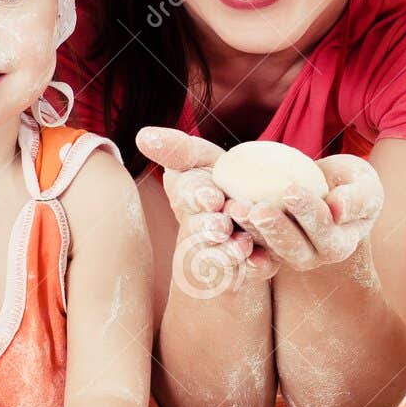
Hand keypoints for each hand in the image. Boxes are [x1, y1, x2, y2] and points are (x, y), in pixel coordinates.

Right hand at [137, 127, 278, 295]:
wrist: (261, 210)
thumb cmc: (223, 180)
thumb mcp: (200, 158)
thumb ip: (177, 149)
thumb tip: (143, 135)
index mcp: (189, 199)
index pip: (187, 196)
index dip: (197, 198)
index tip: (211, 197)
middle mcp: (203, 229)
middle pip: (201, 231)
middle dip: (211, 227)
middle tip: (223, 223)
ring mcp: (224, 251)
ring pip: (223, 255)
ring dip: (231, 249)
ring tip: (243, 242)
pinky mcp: (252, 266)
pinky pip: (252, 270)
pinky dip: (255, 267)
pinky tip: (262, 261)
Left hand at [224, 153, 382, 272]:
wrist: (332, 188)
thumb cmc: (352, 184)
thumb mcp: (366, 185)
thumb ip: (358, 198)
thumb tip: (338, 209)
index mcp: (341, 244)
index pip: (324, 230)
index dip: (307, 211)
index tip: (289, 190)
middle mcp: (314, 256)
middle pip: (293, 247)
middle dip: (274, 229)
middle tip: (256, 209)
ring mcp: (289, 254)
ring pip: (268, 247)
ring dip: (250, 230)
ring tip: (234, 209)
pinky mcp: (268, 246)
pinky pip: (252, 242)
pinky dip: (238, 231)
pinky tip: (224, 213)